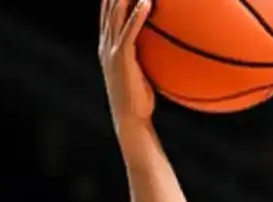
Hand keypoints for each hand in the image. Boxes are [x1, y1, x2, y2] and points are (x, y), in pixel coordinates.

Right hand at [99, 0, 154, 129]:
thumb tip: (166, 49)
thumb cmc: (139, 99)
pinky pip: (129, 32)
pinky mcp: (121, 58)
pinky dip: (136, 16)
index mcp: (108, 46)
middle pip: (108, 9)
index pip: (108, 15)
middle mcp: (106, 44)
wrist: (130, 118)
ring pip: (115, 15)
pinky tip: (146, 2)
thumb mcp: (142, 73)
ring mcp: (111, 50)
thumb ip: (146, 58)